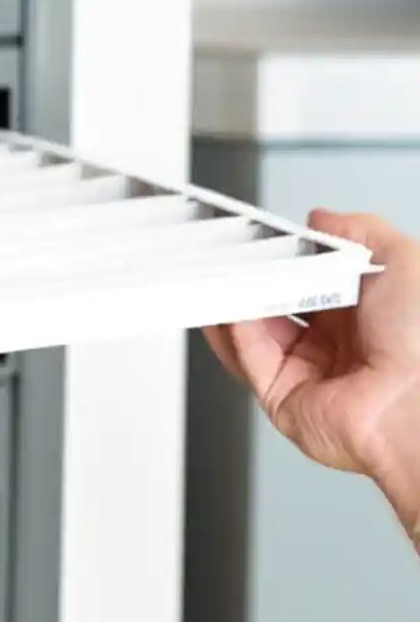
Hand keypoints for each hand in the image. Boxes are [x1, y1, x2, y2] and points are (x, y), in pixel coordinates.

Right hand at [205, 209, 419, 544]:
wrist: (414, 403)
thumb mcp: (402, 259)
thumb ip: (359, 231)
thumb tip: (321, 219)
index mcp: (366, 312)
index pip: (310, 278)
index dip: (284, 259)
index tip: (263, 242)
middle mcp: (336, 343)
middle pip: (277, 305)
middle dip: (252, 282)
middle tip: (236, 259)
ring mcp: (307, 371)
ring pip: (255, 333)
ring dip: (235, 306)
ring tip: (220, 278)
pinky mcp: (282, 397)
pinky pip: (248, 361)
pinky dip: (234, 335)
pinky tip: (228, 311)